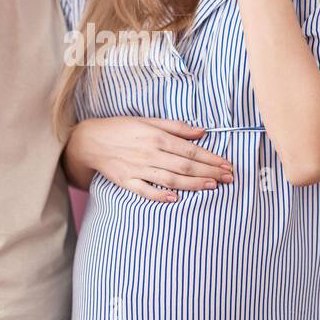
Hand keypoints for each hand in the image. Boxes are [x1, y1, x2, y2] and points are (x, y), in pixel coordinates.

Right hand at [69, 116, 233, 202]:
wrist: (90, 141)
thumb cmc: (122, 128)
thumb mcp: (149, 121)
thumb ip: (176, 127)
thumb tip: (203, 131)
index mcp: (156, 136)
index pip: (190, 150)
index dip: (211, 158)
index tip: (227, 164)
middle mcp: (149, 153)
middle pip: (185, 166)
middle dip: (209, 172)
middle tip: (228, 178)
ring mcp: (137, 168)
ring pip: (170, 179)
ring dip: (193, 184)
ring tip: (212, 187)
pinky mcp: (126, 181)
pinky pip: (145, 190)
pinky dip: (160, 195)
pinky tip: (176, 198)